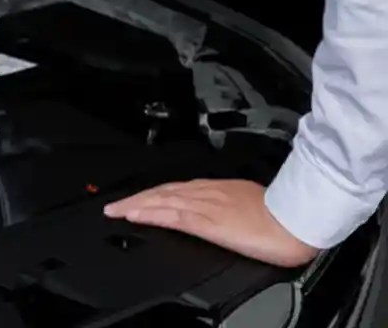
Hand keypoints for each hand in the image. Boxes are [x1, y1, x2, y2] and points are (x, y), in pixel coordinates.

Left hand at [103, 179, 318, 267]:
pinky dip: (150, 214)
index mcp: (217, 189)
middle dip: (136, 198)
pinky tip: (135, 216)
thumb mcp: (249, 203)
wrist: (295, 220)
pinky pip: (171, 215)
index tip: (136, 199)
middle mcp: (206, 192)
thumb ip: (230, 205)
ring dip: (135, 205)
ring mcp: (204, 205)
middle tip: (113, 205)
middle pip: (162, 192)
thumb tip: (223, 211)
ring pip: (161, 200)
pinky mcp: (206, 221)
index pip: (175, 189)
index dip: (152, 194)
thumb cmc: (281, 215)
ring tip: (115, 211)